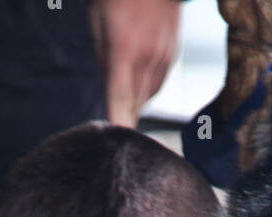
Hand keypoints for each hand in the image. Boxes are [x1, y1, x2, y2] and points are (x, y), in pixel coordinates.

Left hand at [90, 0, 181, 126]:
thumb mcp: (99, 21)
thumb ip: (104, 58)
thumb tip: (109, 88)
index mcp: (124, 50)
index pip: (120, 98)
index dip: (118, 122)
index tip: (117, 141)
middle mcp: (147, 58)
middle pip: (134, 103)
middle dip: (124, 117)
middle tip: (115, 128)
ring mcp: (163, 58)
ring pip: (147, 96)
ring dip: (135, 102)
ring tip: (124, 98)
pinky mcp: (172, 56)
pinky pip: (157, 83)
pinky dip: (146, 88)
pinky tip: (138, 81)